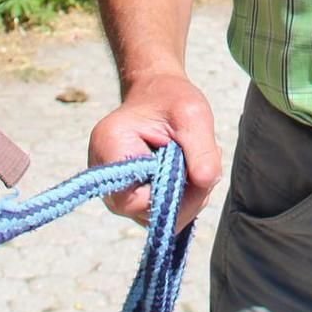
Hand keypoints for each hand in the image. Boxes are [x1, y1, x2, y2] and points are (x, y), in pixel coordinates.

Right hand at [87, 71, 221, 228]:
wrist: (157, 95)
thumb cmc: (172, 100)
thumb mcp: (193, 115)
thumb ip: (202, 150)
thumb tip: (206, 184)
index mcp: (110, 147)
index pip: (133, 200)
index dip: (170, 196)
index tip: (193, 169)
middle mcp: (104, 175)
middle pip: (146, 213)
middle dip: (185, 196)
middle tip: (203, 160)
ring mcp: (114, 190)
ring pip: (156, 217)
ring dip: (186, 197)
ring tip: (193, 160)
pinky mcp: (129, 197)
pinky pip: (158, 212)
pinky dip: (182, 197)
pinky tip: (186, 170)